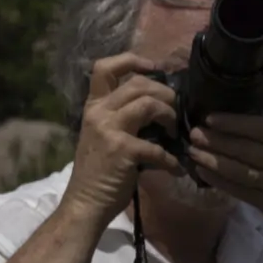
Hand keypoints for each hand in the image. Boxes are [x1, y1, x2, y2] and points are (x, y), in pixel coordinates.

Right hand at [61, 53, 182, 228]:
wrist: (86, 202)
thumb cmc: (99, 170)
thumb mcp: (104, 135)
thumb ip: (122, 116)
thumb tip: (157, 104)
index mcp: (93, 107)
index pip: (104, 68)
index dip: (132, 60)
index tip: (155, 67)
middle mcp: (98, 112)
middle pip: (138, 83)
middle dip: (165, 93)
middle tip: (174, 110)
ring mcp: (109, 129)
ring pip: (149, 103)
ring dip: (170, 116)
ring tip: (174, 131)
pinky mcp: (123, 150)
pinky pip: (158, 148)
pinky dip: (172, 160)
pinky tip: (176, 169)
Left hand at [186, 79, 262, 243]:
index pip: (260, 129)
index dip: (233, 124)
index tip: (210, 118)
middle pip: (245, 149)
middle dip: (216, 141)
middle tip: (194, 133)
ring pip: (238, 170)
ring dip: (212, 161)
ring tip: (193, 151)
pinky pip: (238, 190)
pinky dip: (218, 181)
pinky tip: (203, 172)